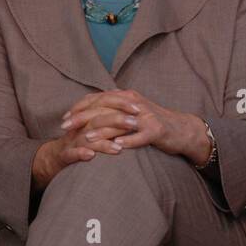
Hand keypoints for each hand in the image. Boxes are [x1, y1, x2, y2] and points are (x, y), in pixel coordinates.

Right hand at [32, 110, 134, 188]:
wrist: (54, 157)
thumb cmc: (80, 143)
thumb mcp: (95, 130)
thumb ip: (110, 121)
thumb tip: (131, 112)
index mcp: (87, 118)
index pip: (104, 106)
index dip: (121, 105)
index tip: (138, 108)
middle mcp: (80, 127)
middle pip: (98, 118)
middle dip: (117, 120)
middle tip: (134, 123)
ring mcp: (71, 141)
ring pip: (87, 137)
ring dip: (103, 142)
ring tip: (119, 148)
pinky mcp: (64, 155)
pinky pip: (71, 154)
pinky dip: (80, 153)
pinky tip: (91, 155)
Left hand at [60, 89, 210, 163]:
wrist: (182, 130)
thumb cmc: (152, 124)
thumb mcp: (130, 113)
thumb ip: (112, 111)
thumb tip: (88, 114)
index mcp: (125, 97)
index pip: (97, 99)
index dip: (79, 108)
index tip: (63, 119)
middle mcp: (133, 103)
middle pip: (104, 108)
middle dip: (82, 118)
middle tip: (65, 127)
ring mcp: (146, 116)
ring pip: (119, 122)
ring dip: (102, 130)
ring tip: (86, 138)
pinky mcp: (156, 130)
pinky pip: (139, 136)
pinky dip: (127, 141)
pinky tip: (115, 148)